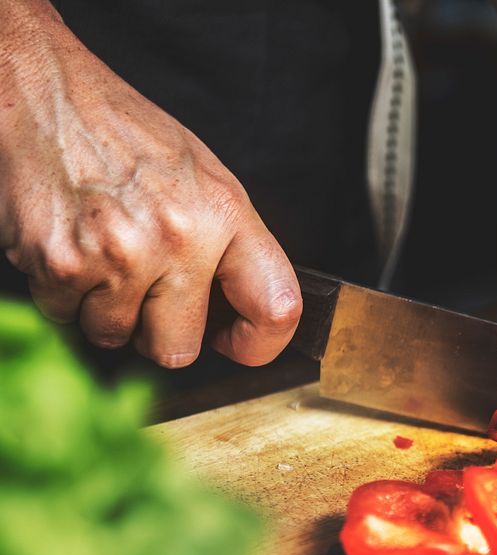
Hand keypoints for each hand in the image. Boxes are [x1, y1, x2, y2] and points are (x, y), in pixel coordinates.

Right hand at [0, 1, 300, 366]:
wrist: (48, 91)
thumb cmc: (129, 138)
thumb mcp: (207, 179)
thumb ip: (232, 248)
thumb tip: (243, 317)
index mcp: (225, 214)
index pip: (276, 307)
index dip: (261, 342)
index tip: (239, 341)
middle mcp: (179, 236)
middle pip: (178, 350)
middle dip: (158, 331)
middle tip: (145, 288)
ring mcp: (119, 253)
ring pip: (115, 337)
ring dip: (105, 309)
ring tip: (103, 253)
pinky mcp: (62, 263)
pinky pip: (65, 316)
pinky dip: (63, 292)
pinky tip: (72, 245)